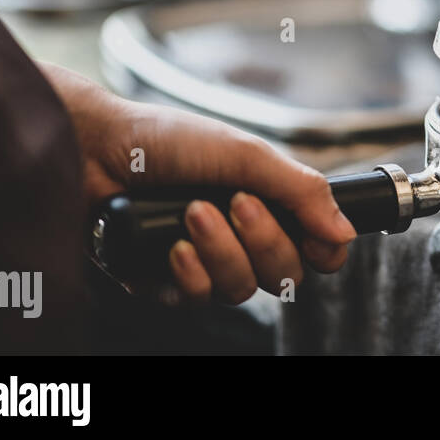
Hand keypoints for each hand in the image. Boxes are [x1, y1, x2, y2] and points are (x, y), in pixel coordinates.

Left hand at [41, 64, 354, 303]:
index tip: (319, 239)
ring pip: (242, 289)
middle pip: (285, 274)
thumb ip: (301, 190)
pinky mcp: (166, 282)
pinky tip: (174, 245)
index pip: (314, 247)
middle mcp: (241, 238)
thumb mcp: (247, 154)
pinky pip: (198, 299)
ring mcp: (205, 262)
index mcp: (268, 204)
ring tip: (194, 213)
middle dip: (265, 240)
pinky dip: (191, 272)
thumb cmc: (167, 141)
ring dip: (223, 251)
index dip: (324, 250)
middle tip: (237, 202)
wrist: (95, 148)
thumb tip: (345, 230)